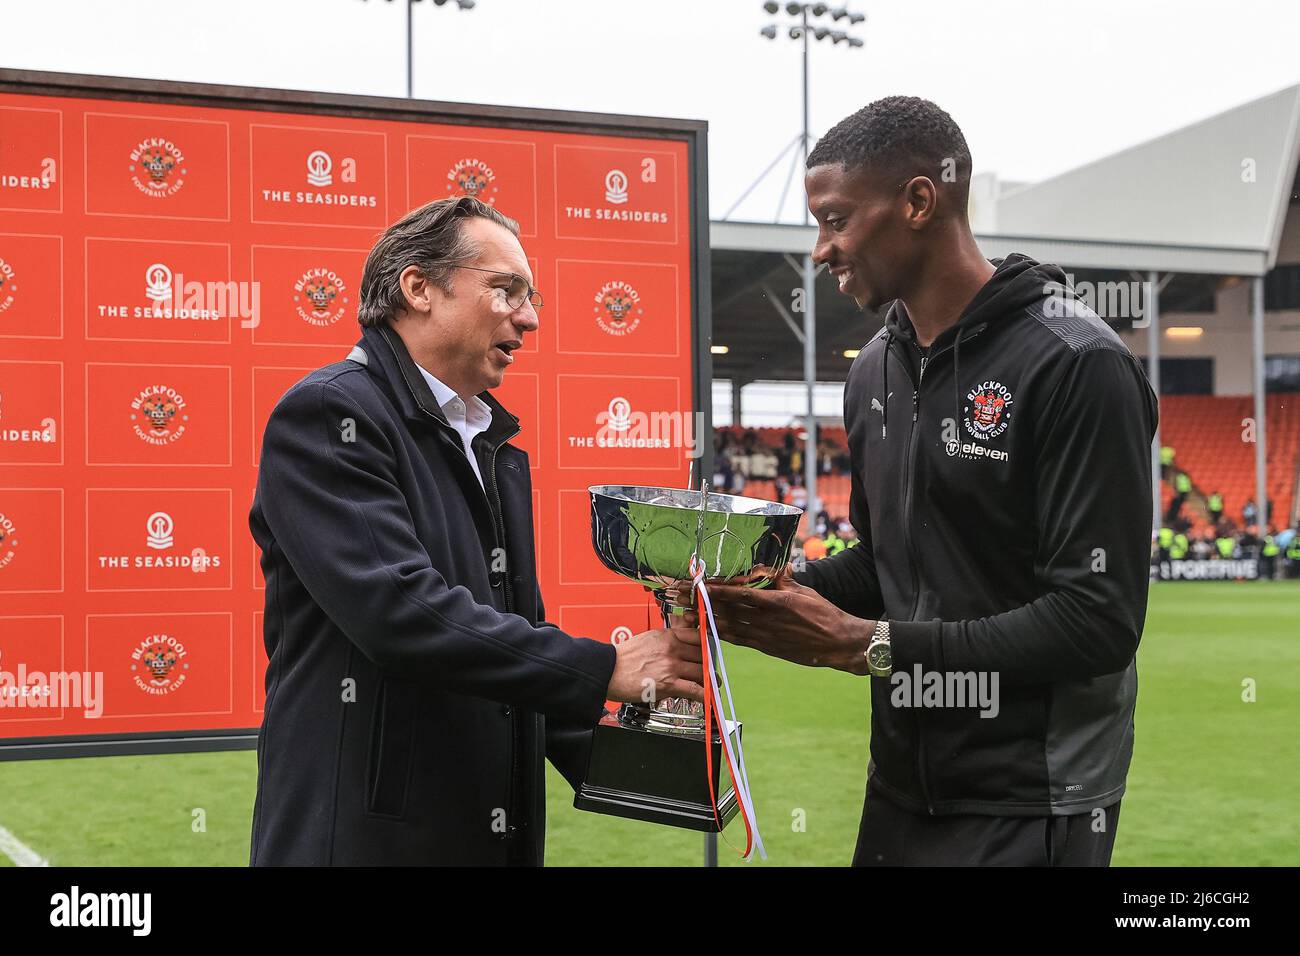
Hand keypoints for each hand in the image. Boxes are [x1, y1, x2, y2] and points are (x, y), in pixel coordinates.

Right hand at [607, 627, 704, 704]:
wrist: (607, 670)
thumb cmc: (623, 658)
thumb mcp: (647, 639)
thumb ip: (665, 642)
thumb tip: (677, 648)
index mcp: (667, 635)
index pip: (697, 635)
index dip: (707, 645)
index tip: (709, 652)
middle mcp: (672, 648)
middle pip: (702, 654)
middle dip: (708, 664)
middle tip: (710, 671)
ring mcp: (671, 666)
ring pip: (702, 671)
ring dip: (710, 680)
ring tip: (712, 685)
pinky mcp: (669, 684)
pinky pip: (696, 689)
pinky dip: (706, 695)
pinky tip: (709, 698)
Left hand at [684, 566, 873, 674]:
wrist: (838, 644)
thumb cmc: (825, 615)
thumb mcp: (805, 592)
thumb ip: (786, 579)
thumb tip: (776, 565)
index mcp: (775, 601)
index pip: (738, 594)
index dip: (714, 589)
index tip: (696, 584)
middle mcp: (766, 620)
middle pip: (726, 610)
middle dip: (700, 603)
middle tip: (677, 597)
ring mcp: (765, 636)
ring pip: (728, 627)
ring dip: (704, 621)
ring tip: (684, 616)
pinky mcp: (766, 648)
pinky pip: (738, 640)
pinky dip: (721, 635)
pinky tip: (706, 632)